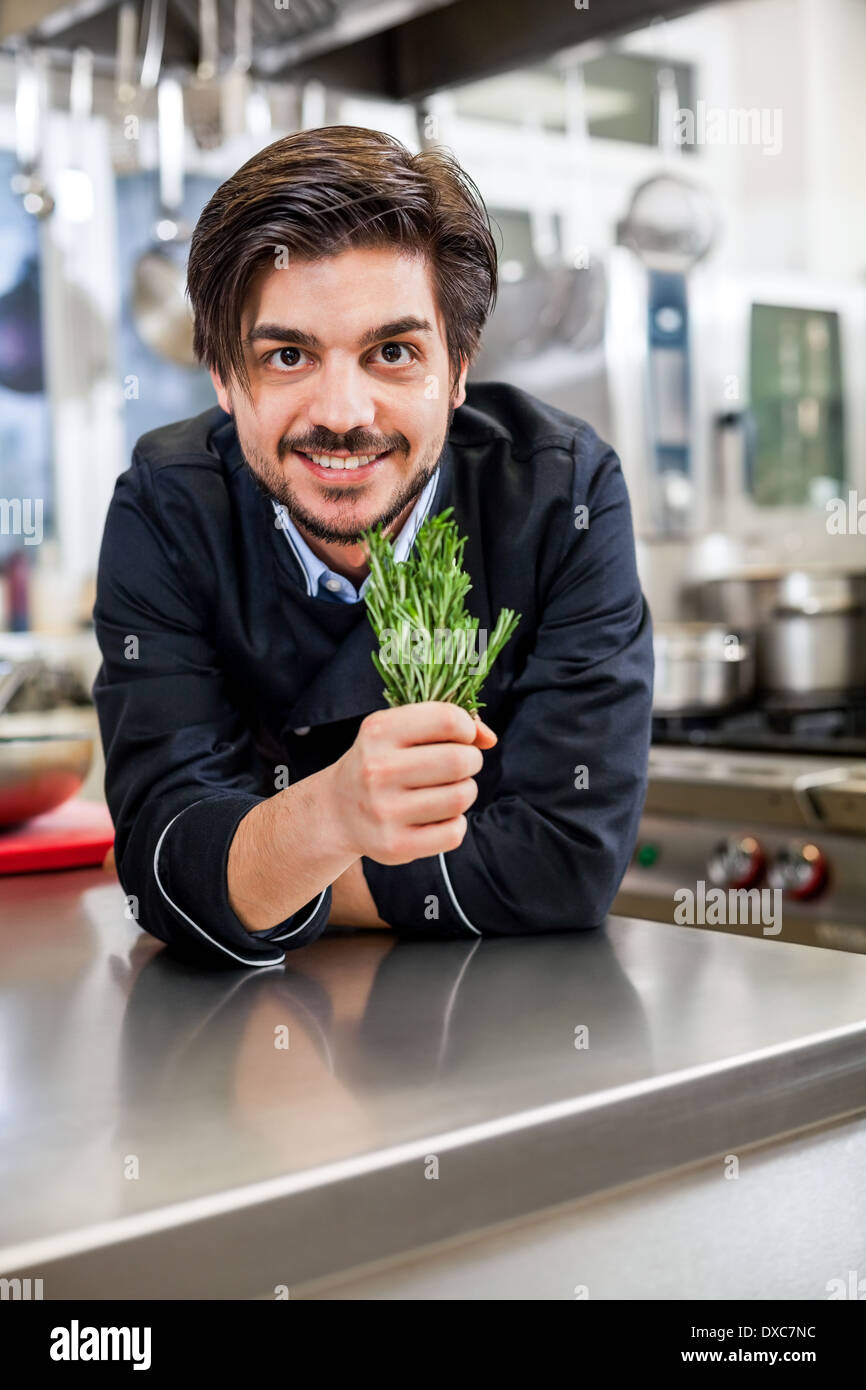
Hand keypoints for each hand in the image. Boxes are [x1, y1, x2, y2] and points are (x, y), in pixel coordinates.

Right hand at [328, 701, 496, 865]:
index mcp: (379, 731)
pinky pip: (454, 832)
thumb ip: (446, 724)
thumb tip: (489, 738)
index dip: (467, 727)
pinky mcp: (394, 845)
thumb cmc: (380, 763)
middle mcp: (377, 770)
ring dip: (466, 792)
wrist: (337, 811)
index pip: (447, 720)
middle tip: (460, 766)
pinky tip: (439, 817)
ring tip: (449, 790)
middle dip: (471, 761)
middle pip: (459, 760)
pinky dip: (456, 823)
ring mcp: (384, 810)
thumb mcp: (399, 731)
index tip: (461, 737)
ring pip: (461, 797)